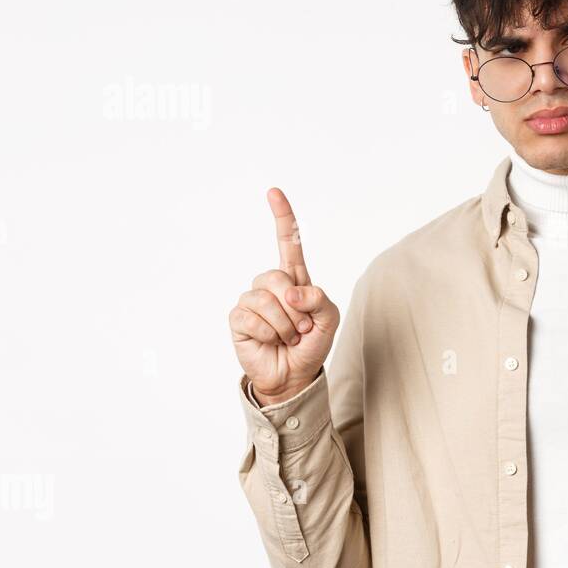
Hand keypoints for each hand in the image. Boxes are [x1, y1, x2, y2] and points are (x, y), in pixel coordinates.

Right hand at [229, 188, 340, 403]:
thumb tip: (291, 291)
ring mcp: (252, 300)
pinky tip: (270, 341)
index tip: (274, 192)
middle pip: (278, 277)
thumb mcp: (329, 319)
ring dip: (285, 324)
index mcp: (295, 278)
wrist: (294, 375)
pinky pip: (252, 317)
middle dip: (296, 308)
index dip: (282, 217)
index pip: (288, 242)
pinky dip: (269, 333)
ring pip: (266, 299)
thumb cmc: (312, 344)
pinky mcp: (239, 319)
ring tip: (288, 337)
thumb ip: (319, 299)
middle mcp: (271, 285)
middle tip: (302, 329)